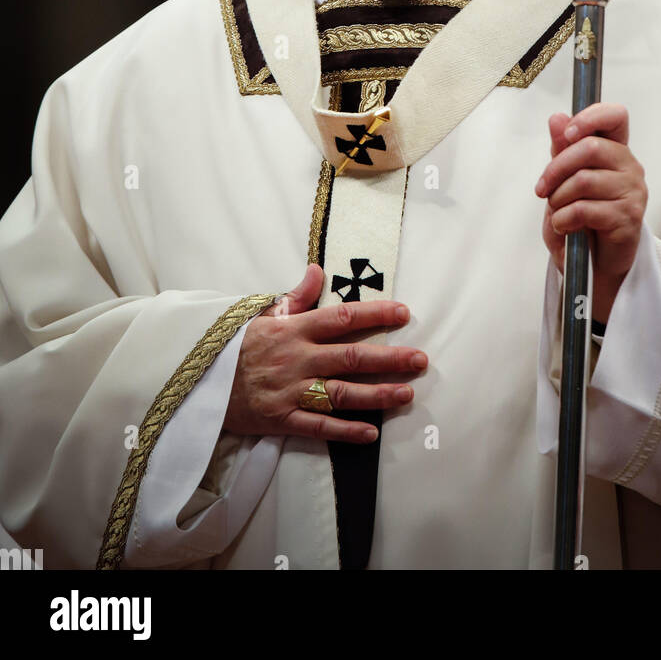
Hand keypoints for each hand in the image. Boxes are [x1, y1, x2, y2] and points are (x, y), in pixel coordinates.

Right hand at [223, 265, 426, 443]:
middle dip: (390, 359)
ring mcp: (291, 392)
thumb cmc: (236, 346)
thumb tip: (317, 270)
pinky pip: (319, 427)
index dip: (375, 315)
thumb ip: (295, 296)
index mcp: (293, 330)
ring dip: (377, 395)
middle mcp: (297, 360)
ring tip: (407, 394)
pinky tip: (371, 432)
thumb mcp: (263, 314)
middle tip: (420, 360)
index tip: (403, 313)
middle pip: (351, 358)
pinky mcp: (282, 420)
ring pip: (342, 394)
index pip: (342, 318)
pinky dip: (345, 431)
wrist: (199, 383)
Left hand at [535, 103, 647, 322]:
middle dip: (556, 167)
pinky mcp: (629, 218)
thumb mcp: (563, 183)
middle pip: (591, 147)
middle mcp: (630, 167)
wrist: (594, 266)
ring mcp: (633, 192)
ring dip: (559, 199)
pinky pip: (585, 209)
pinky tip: (565, 226)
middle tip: (542, 189)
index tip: (568, 133)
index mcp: (615, 151)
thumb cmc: (580, 221)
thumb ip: (562, 150)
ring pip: (584, 180)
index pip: (615, 116)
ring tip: (557, 211)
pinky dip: (564, 219)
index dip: (591, 116)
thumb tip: (556, 118)